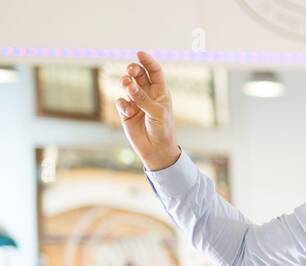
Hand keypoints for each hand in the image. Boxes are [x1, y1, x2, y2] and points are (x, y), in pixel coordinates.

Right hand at [116, 50, 180, 171]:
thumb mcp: (157, 112)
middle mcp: (148, 95)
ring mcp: (136, 102)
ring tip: (127, 86)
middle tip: (130, 72)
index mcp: (160, 92)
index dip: (147, 61)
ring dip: (126, 83)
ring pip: (127, 85)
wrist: (157, 150)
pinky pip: (120, 101)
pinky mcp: (126, 112)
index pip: (154, 72)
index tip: (140, 53)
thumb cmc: (163, 130)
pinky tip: (129, 113)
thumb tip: (128, 83)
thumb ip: (142, 97)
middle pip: (138, 74)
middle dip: (133, 69)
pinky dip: (122, 104)